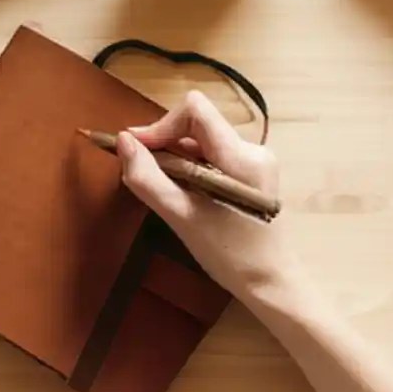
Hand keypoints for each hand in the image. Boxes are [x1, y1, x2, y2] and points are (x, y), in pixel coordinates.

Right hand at [117, 91, 299, 302]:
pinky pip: (213, 155)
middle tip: (147, 175)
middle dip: (166, 144)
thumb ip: (148, 178)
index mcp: (240, 157)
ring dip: (177, 158)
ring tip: (168, 191)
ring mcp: (256, 159)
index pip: (195, 109)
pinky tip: (187, 195)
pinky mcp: (253, 171)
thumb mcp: (181, 217)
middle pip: (197, 124)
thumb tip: (123, 141)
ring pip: (202, 140)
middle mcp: (253, 149)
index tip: (138, 150)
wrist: (269, 282)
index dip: (161, 125)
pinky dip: (191, 168)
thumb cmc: (228, 255)